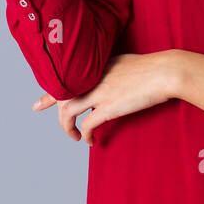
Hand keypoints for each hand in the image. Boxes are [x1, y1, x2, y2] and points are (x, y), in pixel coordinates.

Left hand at [31, 52, 177, 145]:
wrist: (164, 71)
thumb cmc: (151, 67)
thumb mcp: (123, 61)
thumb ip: (109, 70)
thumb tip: (107, 80)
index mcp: (95, 65)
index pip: (65, 78)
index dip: (50, 92)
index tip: (38, 103)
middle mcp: (92, 77)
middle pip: (62, 96)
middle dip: (53, 110)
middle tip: (51, 120)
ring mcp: (99, 92)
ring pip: (68, 111)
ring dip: (67, 127)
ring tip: (74, 136)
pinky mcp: (108, 107)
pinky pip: (87, 124)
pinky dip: (85, 135)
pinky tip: (90, 141)